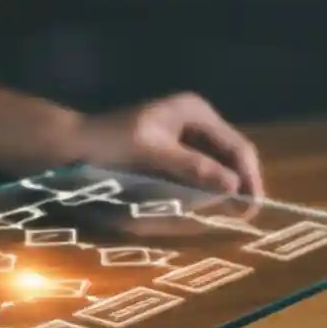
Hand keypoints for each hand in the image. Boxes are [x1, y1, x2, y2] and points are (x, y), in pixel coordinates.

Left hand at [76, 92, 264, 197]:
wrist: (73, 143)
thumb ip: (191, 167)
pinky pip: (201, 169)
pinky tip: (209, 205)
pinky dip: (207, 187)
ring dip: (226, 188)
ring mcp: (185, 133)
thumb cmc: (109, 142)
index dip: (249, 177)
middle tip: (246, 216)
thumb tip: (232, 185)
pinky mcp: (174, 149)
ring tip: (233, 215)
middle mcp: (196, 118)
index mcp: (194, 111)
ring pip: (218, 163)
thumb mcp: (151, 153)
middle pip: (232, 154)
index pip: (237, 145)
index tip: (253, 208)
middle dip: (241, 183)